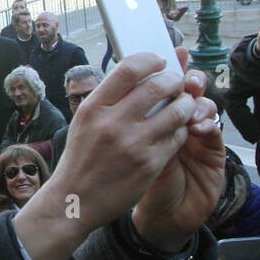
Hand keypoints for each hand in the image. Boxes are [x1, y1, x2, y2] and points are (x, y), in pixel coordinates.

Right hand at [15, 49, 215, 259]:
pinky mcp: (150, 165)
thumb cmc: (81, 159)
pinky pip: (177, 137)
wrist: (74, 201)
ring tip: (183, 104)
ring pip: (177, 110)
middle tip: (177, 82)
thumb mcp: (84, 122)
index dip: (152, 59)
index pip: (129, 68)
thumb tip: (139, 74)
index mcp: (93, 108)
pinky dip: (180, 129)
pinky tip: (174, 130)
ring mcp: (134, 145)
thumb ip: (109, 99)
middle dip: (175, 80)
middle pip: (159, 85)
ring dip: (185, 103)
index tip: (160, 61)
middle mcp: (113, 124)